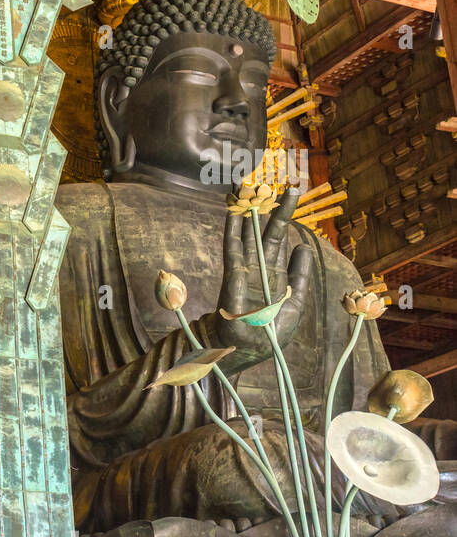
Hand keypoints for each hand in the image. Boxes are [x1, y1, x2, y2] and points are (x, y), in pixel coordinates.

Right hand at [214, 188, 312, 361]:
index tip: (290, 197)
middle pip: (267, 233)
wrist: (250, 349)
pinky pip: (233, 250)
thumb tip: (303, 249)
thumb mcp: (295, 303)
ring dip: (249, 214)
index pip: (280, 241)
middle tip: (285, 187)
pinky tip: (234, 214)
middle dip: (275, 210)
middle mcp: (260, 267)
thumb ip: (300, 277)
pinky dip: (233, 232)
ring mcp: (246, 270)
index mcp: (275, 273)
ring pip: (249, 236)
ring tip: (251, 189)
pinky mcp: (234, 276)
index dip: (285, 220)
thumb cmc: (272, 331)